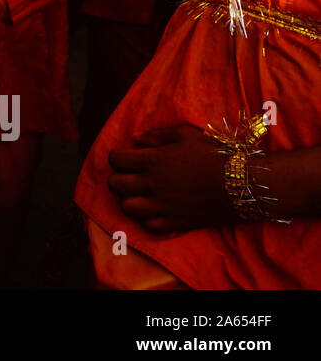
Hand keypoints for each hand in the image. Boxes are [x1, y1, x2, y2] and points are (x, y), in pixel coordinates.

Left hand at [107, 125, 238, 233]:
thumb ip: (157, 135)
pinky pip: (148, 225)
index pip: (115, 159)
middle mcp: (152, 184)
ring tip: (142, 194)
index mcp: (153, 160)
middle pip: (114, 184)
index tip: (128, 157)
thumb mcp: (186, 135)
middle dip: (118, 178)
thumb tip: (134, 137)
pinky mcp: (175, 223)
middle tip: (132, 176)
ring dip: (130, 199)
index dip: (118, 157)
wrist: (245, 184)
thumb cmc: (216, 154)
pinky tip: (157, 210)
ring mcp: (163, 206)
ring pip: (126, 207)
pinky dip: (148, 218)